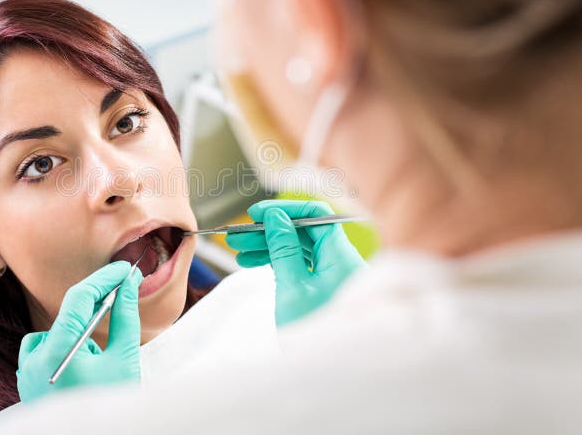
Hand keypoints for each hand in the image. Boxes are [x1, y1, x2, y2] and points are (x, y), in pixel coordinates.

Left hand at [16, 261, 142, 401]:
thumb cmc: (112, 405)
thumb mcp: (124, 359)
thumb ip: (125, 316)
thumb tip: (128, 283)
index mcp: (57, 352)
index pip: (79, 298)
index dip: (103, 278)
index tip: (124, 269)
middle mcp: (35, 359)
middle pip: (69, 315)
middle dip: (98, 310)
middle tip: (123, 301)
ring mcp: (28, 372)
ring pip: (57, 334)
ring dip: (81, 337)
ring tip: (100, 364)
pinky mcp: (28, 381)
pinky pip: (44, 352)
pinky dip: (65, 352)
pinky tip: (81, 371)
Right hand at [226, 199, 365, 325]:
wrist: (332, 373)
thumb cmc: (316, 334)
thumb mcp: (292, 287)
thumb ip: (283, 248)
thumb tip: (275, 217)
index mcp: (341, 256)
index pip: (315, 215)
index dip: (284, 209)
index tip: (257, 212)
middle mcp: (342, 261)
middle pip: (304, 231)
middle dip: (270, 230)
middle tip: (240, 234)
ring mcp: (335, 275)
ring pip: (300, 248)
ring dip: (270, 246)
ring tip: (239, 251)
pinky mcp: (326, 287)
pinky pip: (301, 264)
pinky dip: (278, 261)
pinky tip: (253, 263)